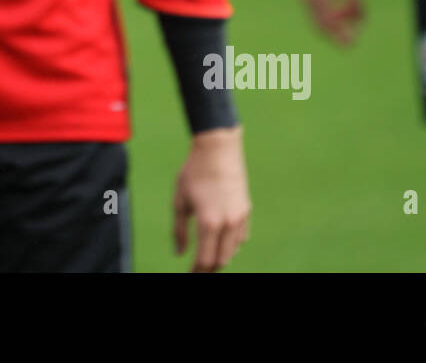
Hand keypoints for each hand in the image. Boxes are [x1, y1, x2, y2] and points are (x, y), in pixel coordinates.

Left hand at [173, 125, 249, 271]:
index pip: (205, 260)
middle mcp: (228, 224)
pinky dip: (231, 245)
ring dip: (221, 257)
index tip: (189, 275)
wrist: (218, 149)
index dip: (196, 271)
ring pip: (233, 250)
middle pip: (221, 260)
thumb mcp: (180, 201)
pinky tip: (222, 242)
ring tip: (208, 258)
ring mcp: (240, 218)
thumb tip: (179, 254)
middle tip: (197, 270)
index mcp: (209, 223)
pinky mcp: (246, 210)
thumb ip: (179, 230)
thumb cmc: (194, 173)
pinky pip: (241, 237)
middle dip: (209, 268)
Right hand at [296, 0, 363, 44]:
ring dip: (333, 19)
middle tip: (352, 37)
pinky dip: (326, 10)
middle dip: (336, 32)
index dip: (341, 36)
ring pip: (316, 15)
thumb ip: (357, 3)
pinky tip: (341, 6)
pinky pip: (313, 5)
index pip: (329, 25)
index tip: (352, 44)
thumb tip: (360, 21)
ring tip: (352, 14)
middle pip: (319, 24)